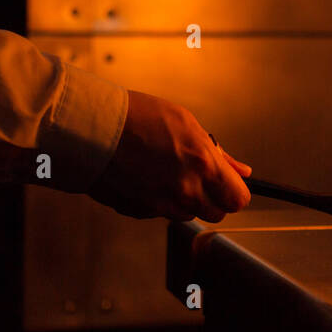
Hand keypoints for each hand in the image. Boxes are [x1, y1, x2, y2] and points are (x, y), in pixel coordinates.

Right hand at [89, 90, 251, 221]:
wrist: (89, 127)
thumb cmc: (138, 117)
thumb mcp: (187, 124)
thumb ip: (219, 154)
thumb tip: (242, 171)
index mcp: (203, 166)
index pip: (238, 199)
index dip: (234, 192)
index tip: (229, 184)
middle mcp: (185, 192)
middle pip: (216, 213)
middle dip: (213, 198)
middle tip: (199, 177)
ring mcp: (160, 206)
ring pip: (187, 214)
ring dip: (184, 199)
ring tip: (166, 171)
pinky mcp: (138, 211)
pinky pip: (159, 213)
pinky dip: (158, 200)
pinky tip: (145, 176)